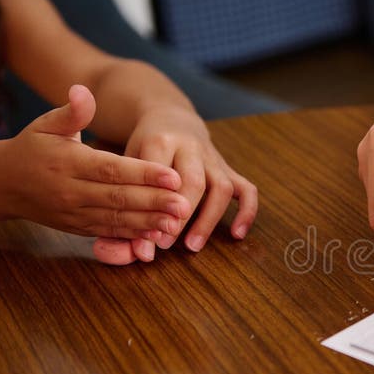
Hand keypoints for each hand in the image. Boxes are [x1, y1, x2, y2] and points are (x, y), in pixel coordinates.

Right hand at [0, 85, 187, 238]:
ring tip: (177, 222)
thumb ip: (71, 112)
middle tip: (186, 204)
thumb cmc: (32, 148)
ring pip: (116, 219)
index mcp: (69, 163)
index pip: (111, 169)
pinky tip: (156, 233)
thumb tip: (83, 91)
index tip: (173, 175)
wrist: (2, 184)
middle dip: (154, 202)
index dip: (143, 173)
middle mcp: (72, 191)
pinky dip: (134, 234)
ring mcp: (75, 213)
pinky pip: (109, 232)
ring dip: (149, 222)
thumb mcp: (46, 125)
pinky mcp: (78, 228)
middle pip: (119, 198)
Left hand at [93, 106, 257, 264]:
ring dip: (209, 219)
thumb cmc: (143, 151)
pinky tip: (237, 235)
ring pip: (221, 186)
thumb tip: (138, 254)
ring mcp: (214, 158)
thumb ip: (127, 208)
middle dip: (181, 215)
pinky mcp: (229, 169)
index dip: (155, 204)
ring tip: (193, 246)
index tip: (148, 234)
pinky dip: (246, 212)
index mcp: (160, 141)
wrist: (170, 119)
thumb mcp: (126, 167)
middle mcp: (191, 147)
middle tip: (165, 244)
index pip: (160, 173)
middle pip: (193, 181)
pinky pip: (247, 189)